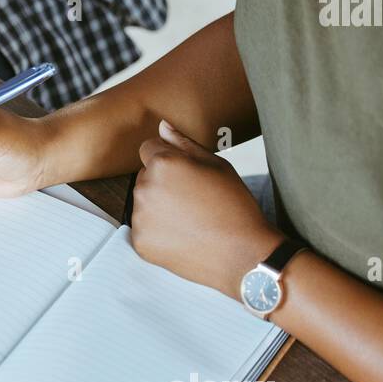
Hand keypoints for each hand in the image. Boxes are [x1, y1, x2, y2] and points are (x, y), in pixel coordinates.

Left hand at [130, 120, 284, 298]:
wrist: (243, 255)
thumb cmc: (235, 206)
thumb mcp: (217, 165)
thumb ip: (184, 143)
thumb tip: (162, 126)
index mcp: (163, 164)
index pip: (148, 148)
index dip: (168, 158)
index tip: (186, 174)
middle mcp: (144, 188)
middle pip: (145, 175)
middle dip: (162, 182)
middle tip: (193, 199)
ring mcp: (140, 218)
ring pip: (143, 202)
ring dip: (159, 206)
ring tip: (190, 218)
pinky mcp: (140, 242)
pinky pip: (143, 227)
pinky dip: (158, 230)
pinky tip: (184, 235)